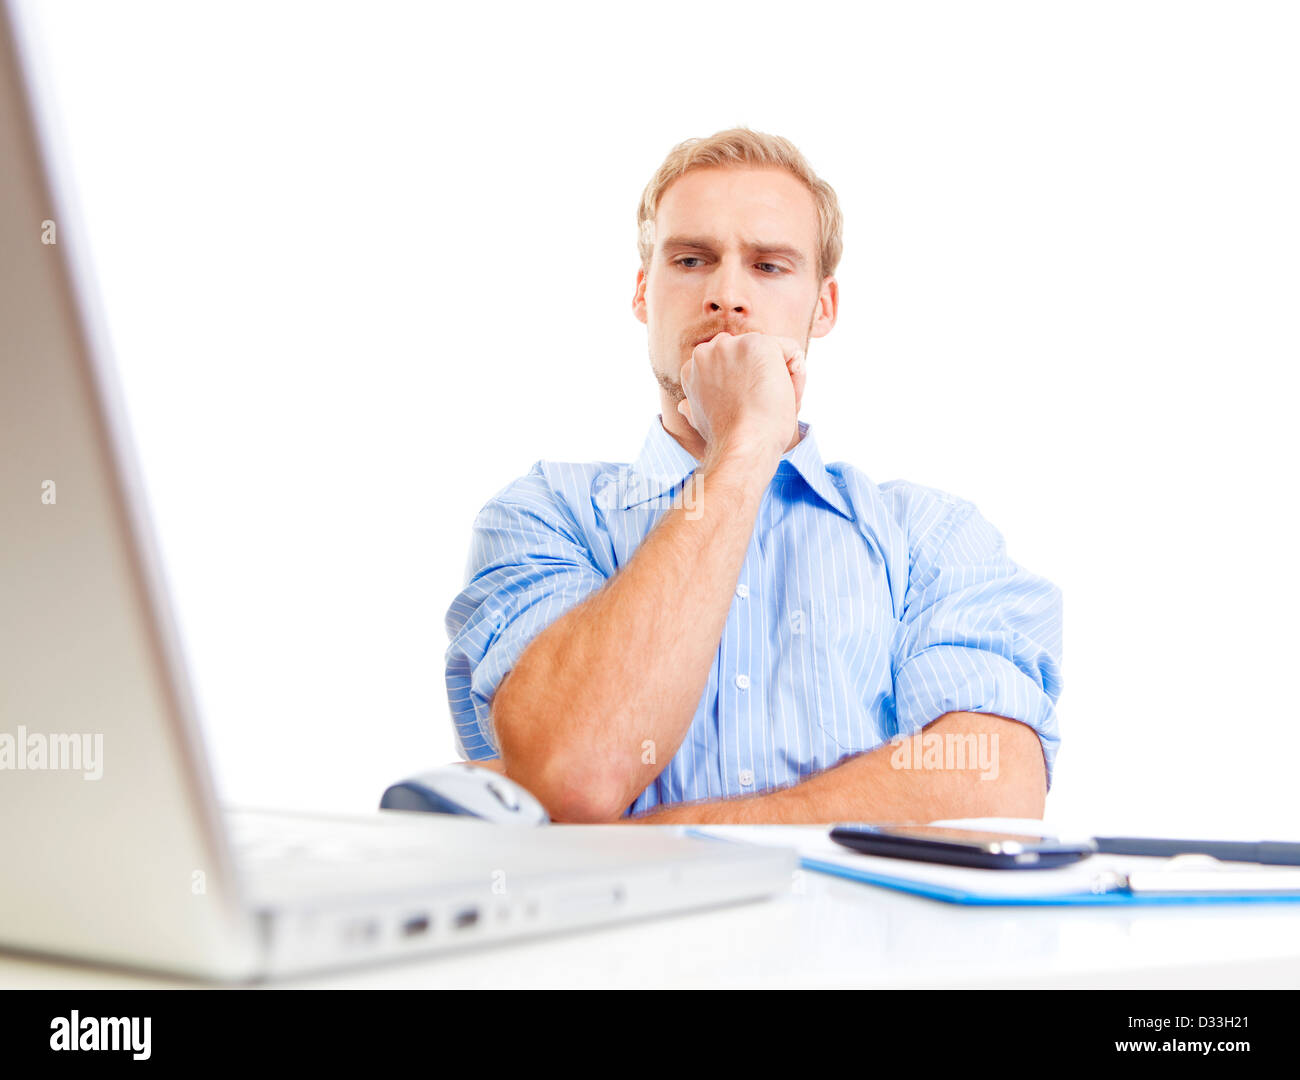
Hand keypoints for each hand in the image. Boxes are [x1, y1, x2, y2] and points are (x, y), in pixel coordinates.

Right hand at [676, 332, 804, 467]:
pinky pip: (791, 350)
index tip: (745, 407)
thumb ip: (695, 406)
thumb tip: (683, 406)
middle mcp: (706, 351)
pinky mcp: (756, 344)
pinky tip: (787, 395)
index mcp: (692, 369)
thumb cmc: (728, 439)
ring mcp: (730, 345)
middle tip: (762, 406)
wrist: (744, 445)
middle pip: (750, 353)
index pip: (729, 362)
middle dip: (760, 375)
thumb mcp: (702, 421)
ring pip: (772, 352)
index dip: (743, 385)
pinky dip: (796, 374)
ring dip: (779, 375)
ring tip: (773, 403)